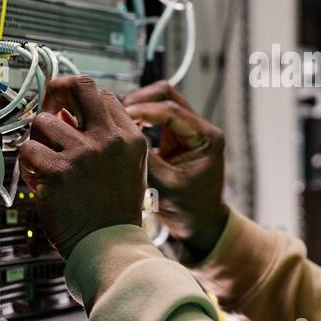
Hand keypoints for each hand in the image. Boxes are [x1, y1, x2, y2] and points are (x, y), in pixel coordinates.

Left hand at [18, 76, 147, 258]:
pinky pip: (26, 149)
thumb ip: (106, 139)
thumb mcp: (127, 168)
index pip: (103, 95)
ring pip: (41, 121)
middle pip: (78, 86)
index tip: (70, 113)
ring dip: (37, 141)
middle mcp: (108, 140)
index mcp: (130, 138)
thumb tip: (68, 115)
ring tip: (44, 162)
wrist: (109, 246)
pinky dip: (26, 165)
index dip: (81, 101)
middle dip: (57, 90)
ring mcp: (83, 153)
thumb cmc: (114, 214)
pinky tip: (37, 180)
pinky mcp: (57, 170)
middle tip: (50, 107)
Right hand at [123, 81, 228, 259]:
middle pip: (165, 95)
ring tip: (114, 122)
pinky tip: (121, 130)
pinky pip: (154, 116)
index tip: (119, 118)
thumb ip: (143, 159)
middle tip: (114, 116)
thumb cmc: (189, 211)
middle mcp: (199, 128)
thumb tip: (116, 137)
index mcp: (206, 137)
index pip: (171, 109)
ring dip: (136, 108)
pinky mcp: (175, 136)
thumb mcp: (164, 185)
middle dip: (138, 101)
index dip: (142, 110)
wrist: (200, 225)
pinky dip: (137, 119)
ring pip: (158, 101)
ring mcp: (187, 130)